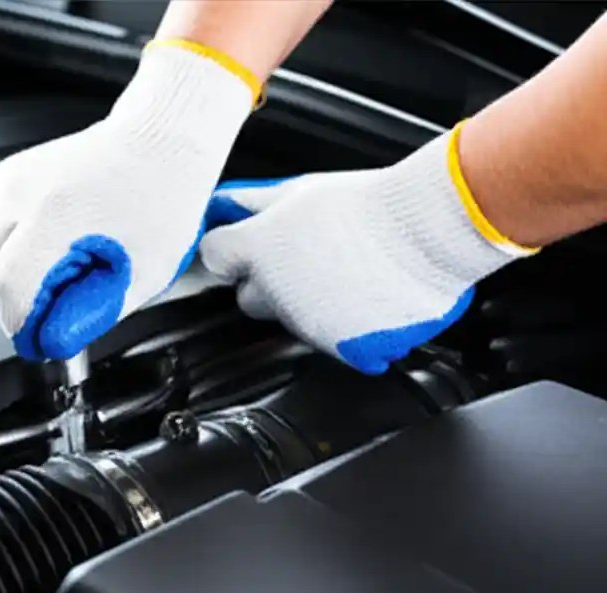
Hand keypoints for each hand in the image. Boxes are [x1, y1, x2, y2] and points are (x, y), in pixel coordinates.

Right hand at [0, 42, 257, 360]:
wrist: (160, 141)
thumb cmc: (162, 199)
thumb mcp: (143, 273)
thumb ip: (93, 314)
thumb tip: (54, 339)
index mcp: (56, 218)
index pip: (9, 290)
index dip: (21, 325)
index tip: (38, 337)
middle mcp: (22, 194)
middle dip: (10, 301)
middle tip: (48, 305)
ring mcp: (10, 179)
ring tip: (36, 274)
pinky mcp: (7, 172)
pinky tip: (20, 249)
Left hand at [200, 124, 536, 374]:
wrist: (430, 229)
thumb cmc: (372, 204)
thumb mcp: (300, 189)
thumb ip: (254, 203)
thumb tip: (224, 203)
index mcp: (259, 250)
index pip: (214, 258)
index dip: (230, 252)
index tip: (244, 249)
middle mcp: (277, 294)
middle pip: (249, 299)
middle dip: (268, 285)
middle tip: (306, 261)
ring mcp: (310, 326)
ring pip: (293, 323)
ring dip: (310, 305)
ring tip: (349, 272)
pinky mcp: (344, 350)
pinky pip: (335, 346)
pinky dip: (348, 331)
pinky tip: (367, 300)